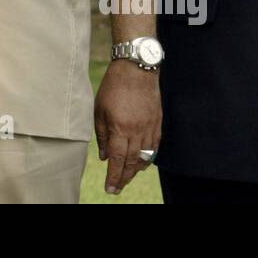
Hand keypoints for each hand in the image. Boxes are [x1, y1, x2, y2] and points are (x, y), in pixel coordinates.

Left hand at [93, 58, 161, 195]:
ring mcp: (149, 127)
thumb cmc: (113, 86)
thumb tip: (103, 156)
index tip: (110, 189)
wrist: (136, 69)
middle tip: (117, 189)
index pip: (117, 159)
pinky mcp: (157, 123)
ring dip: (135, 170)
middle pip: (131, 162)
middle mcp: (136, 131)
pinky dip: (148, 158)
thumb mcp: (99, 108)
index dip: (114, 177)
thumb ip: (101, 134)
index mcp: (119, 128)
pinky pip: (154, 146)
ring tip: (127, 178)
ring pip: (144, 157)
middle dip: (124, 178)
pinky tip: (142, 163)